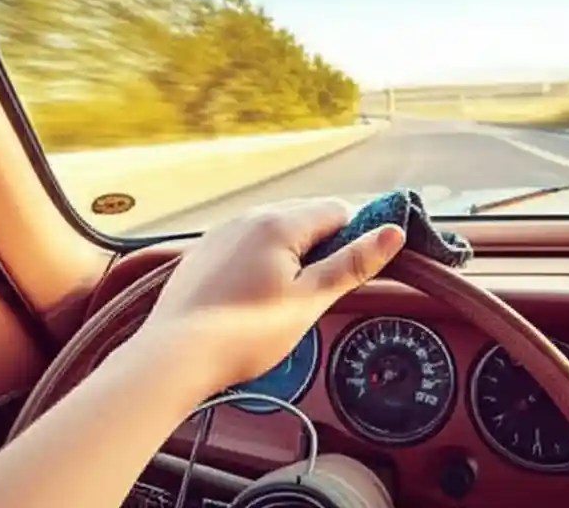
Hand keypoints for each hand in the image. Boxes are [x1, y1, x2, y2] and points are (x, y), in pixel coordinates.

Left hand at [139, 198, 405, 391]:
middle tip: (316, 296)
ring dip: (290, 258)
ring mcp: (222, 233)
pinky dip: (259, 265)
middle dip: (322, 250)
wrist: (174, 356)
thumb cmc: (243, 334)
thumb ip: (352, 264)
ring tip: (280, 305)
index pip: (338, 211)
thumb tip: (393, 232)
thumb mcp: (309, 301)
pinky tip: (251, 301)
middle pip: (306, 219)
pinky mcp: (203, 253)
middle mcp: (249, 217)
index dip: (354, 241)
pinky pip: (245, 246)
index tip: (352, 274)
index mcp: (280, 223)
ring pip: (274, 233)